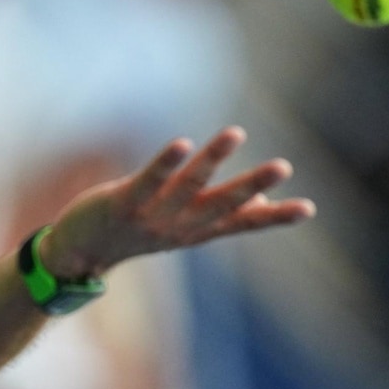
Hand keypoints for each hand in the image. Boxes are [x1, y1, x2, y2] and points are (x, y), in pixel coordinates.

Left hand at [43, 127, 315, 276]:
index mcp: (196, 232)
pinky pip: (148, 180)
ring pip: (187, 186)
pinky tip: (183, 143)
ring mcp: (151, 216)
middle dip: (252, 185)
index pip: (242, 224)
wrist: (79, 254)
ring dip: (212, 159)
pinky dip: (166, 163)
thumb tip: (259, 206)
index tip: (309, 209)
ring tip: (236, 133)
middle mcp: (178, 226)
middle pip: (220, 204)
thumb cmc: (135, 234)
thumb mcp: (181, 230)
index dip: (275, 218)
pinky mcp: (122, 202)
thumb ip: (219, 217)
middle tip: (284, 166)